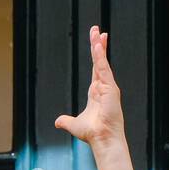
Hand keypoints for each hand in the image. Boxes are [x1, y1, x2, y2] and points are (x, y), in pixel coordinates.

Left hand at [54, 25, 123, 147]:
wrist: (102, 139)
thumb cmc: (92, 133)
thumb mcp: (74, 124)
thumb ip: (66, 121)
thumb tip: (58, 122)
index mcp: (97, 92)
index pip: (96, 69)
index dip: (96, 55)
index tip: (97, 42)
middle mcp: (103, 87)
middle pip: (100, 61)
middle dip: (98, 44)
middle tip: (97, 30)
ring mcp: (108, 86)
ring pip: (102, 62)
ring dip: (98, 46)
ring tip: (97, 32)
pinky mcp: (110, 88)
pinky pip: (103, 68)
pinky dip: (100, 57)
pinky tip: (97, 46)